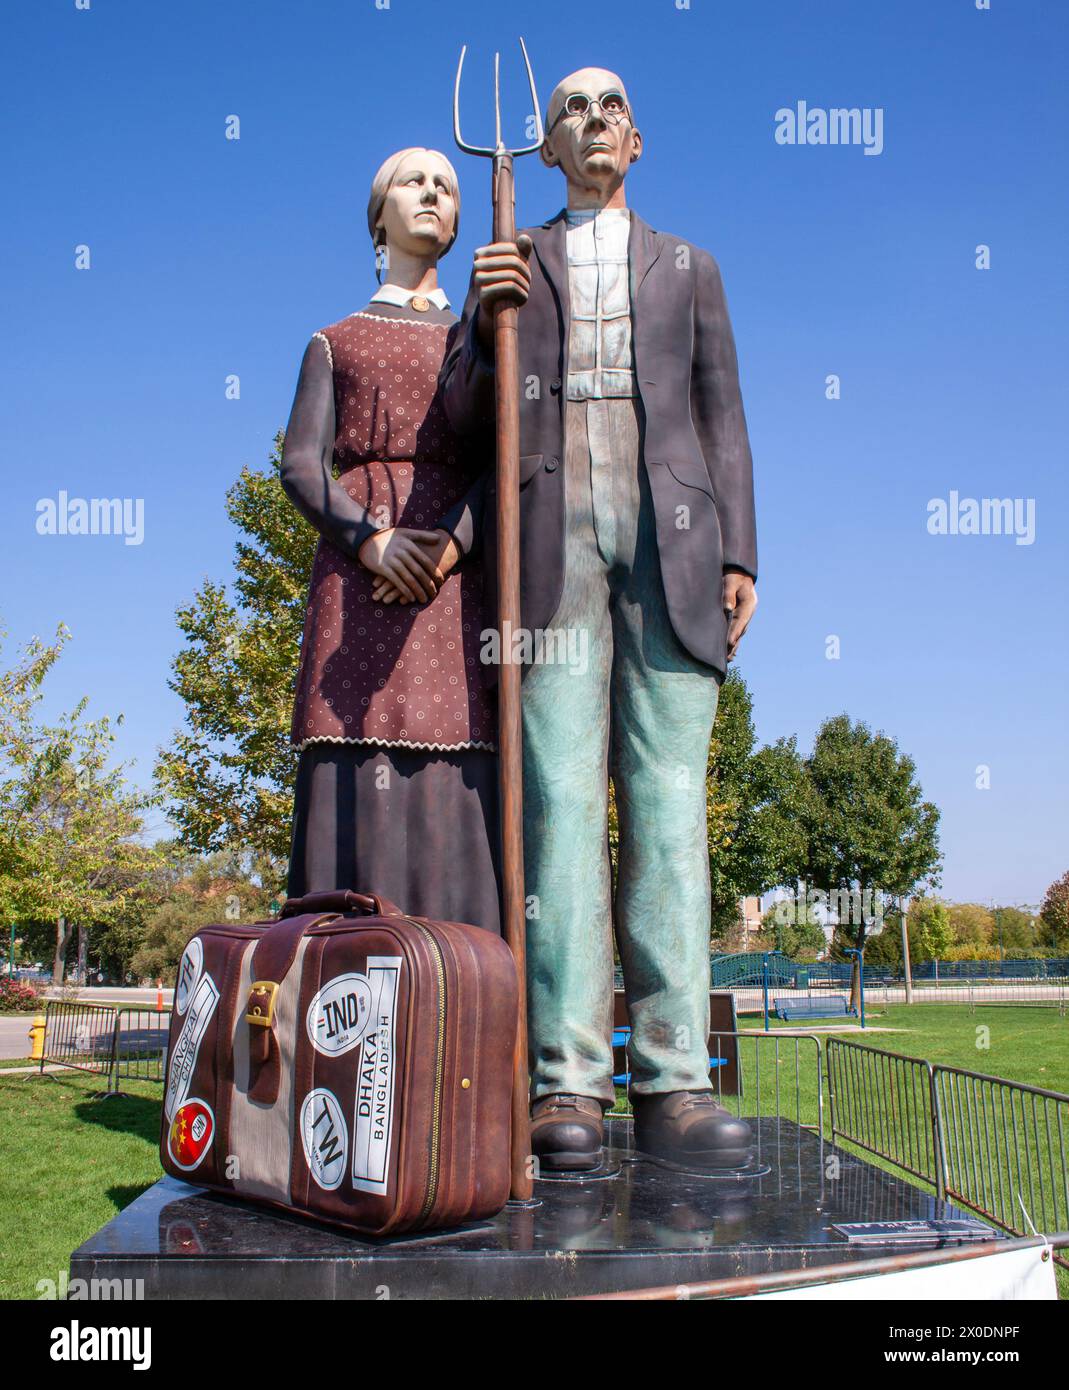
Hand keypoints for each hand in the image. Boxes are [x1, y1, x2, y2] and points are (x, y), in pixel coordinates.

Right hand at [357, 527, 444, 603]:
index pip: (425, 560)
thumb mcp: (405, 533)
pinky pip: (397, 582)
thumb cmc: (388, 537)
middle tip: (435, 593)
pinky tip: (411, 598)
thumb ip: (422, 535)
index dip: (434, 572)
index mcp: (409, 545)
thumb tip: (439, 538)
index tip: (441, 581)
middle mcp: (401, 553)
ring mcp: (392, 561)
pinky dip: (405, 591)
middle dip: (428, 584)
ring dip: (418, 590)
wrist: (366, 539)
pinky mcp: (383, 568)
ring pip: (409, 579)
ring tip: (424, 599)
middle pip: (419, 571)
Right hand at [474, 235, 532, 349]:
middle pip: (513, 262)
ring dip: (525, 284)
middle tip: (528, 281)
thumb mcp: (515, 265)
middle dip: (526, 273)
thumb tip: (524, 238)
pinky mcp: (483, 295)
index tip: (525, 268)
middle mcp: (477, 265)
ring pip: (512, 275)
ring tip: (525, 289)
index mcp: (481, 253)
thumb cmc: (506, 282)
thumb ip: (521, 250)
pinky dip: (521, 293)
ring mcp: (478, 280)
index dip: (523, 258)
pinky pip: (509, 288)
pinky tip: (522, 298)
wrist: (495, 309)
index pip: (512, 248)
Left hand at [723, 570, 757, 661]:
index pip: (741, 620)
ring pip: (739, 633)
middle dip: (733, 643)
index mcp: (749, 603)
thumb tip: (727, 608)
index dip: (735, 632)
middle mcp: (748, 612)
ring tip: (727, 659)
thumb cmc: (733, 576)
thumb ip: (728, 593)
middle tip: (727, 657)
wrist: (738, 572)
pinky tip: (728, 652)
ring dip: (733, 645)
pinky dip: (732, 641)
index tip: (730, 643)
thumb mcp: (731, 581)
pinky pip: (736, 631)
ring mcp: (745, 615)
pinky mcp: (739, 617)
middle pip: (741, 630)